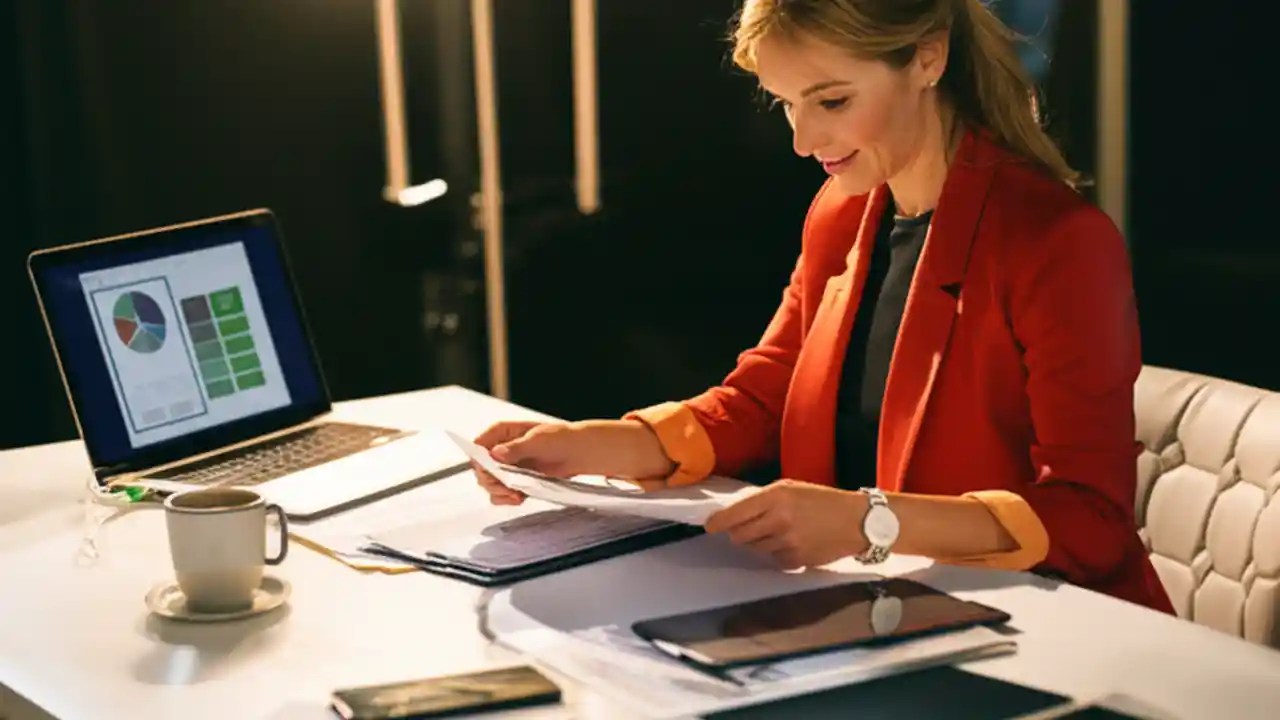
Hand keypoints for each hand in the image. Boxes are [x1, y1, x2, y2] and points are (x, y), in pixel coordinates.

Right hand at [471, 419, 674, 504]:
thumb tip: (496, 454)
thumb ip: (517, 448)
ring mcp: (509, 465)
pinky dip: (507, 497)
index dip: (478, 458)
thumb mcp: (541, 440)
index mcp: (504, 432)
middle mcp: (503, 448)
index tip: (487, 471)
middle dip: (491, 481)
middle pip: (481, 467)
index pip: (479, 444)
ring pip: (490, 482)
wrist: (582, 452)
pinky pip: (502, 491)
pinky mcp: (517, 479)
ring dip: (499, 492)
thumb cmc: (563, 438)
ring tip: (515, 496)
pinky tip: (519, 498)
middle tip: (507, 489)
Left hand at [704, 479, 868, 568]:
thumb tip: (735, 512)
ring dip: (760, 542)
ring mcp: (787, 542)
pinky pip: (774, 560)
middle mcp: (778, 519)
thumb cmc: (823, 500)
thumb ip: (764, 499)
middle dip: (740, 532)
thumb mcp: (791, 488)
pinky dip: (778, 553)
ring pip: (755, 548)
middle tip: (752, 527)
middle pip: (740, 535)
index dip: (719, 522)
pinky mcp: (796, 560)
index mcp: (776, 496)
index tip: (710, 526)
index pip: (735, 513)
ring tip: (781, 532)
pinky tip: (794, 542)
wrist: (857, 521)